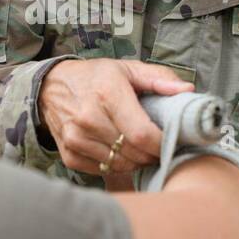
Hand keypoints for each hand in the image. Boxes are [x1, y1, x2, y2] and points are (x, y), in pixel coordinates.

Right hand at [38, 58, 193, 178]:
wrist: (51, 86)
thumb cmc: (95, 77)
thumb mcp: (127, 68)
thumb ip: (159, 78)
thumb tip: (187, 91)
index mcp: (107, 94)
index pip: (142, 135)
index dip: (162, 144)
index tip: (171, 141)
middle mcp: (88, 118)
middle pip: (134, 153)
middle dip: (152, 154)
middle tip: (158, 145)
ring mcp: (76, 139)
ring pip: (120, 165)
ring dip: (136, 161)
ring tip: (139, 147)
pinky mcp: (69, 155)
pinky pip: (104, 170)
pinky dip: (117, 164)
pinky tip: (119, 150)